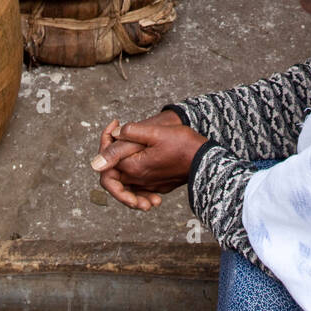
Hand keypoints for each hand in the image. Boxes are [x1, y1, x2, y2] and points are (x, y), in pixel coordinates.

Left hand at [91, 118, 205, 211]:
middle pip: (112, 169)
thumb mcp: (155, 133)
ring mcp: (148, 185)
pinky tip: (141, 150)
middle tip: (119, 131)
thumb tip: (104, 147)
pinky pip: (138, 183)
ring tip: (128, 138)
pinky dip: (134, 166)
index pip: (106, 158)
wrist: (206, 161)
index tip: (116, 124)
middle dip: (112, 150)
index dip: (106, 140)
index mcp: (133, 167)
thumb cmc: (183, 144)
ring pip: (124, 176)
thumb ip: (128, 136)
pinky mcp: (157, 186)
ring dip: (123, 159)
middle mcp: (138, 180)